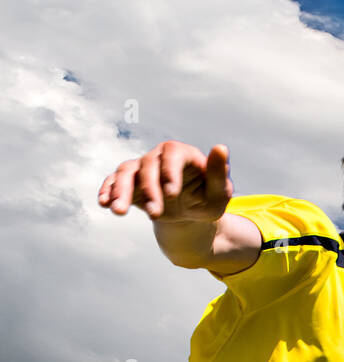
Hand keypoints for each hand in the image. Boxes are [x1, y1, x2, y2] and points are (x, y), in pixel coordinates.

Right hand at [98, 141, 232, 221]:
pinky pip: (114, 181)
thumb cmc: (207, 199)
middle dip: (149, 190)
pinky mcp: (130, 183)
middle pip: (147, 165)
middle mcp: (158, 157)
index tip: (172, 194)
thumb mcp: (219, 193)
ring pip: (125, 172)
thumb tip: (221, 148)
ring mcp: (142, 168)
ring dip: (121, 191)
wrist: (190, 212)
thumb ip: (219, 174)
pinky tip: (104, 203)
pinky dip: (108, 190)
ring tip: (118, 212)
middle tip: (155, 214)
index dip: (170, 171)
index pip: (172, 154)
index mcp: (181, 154)